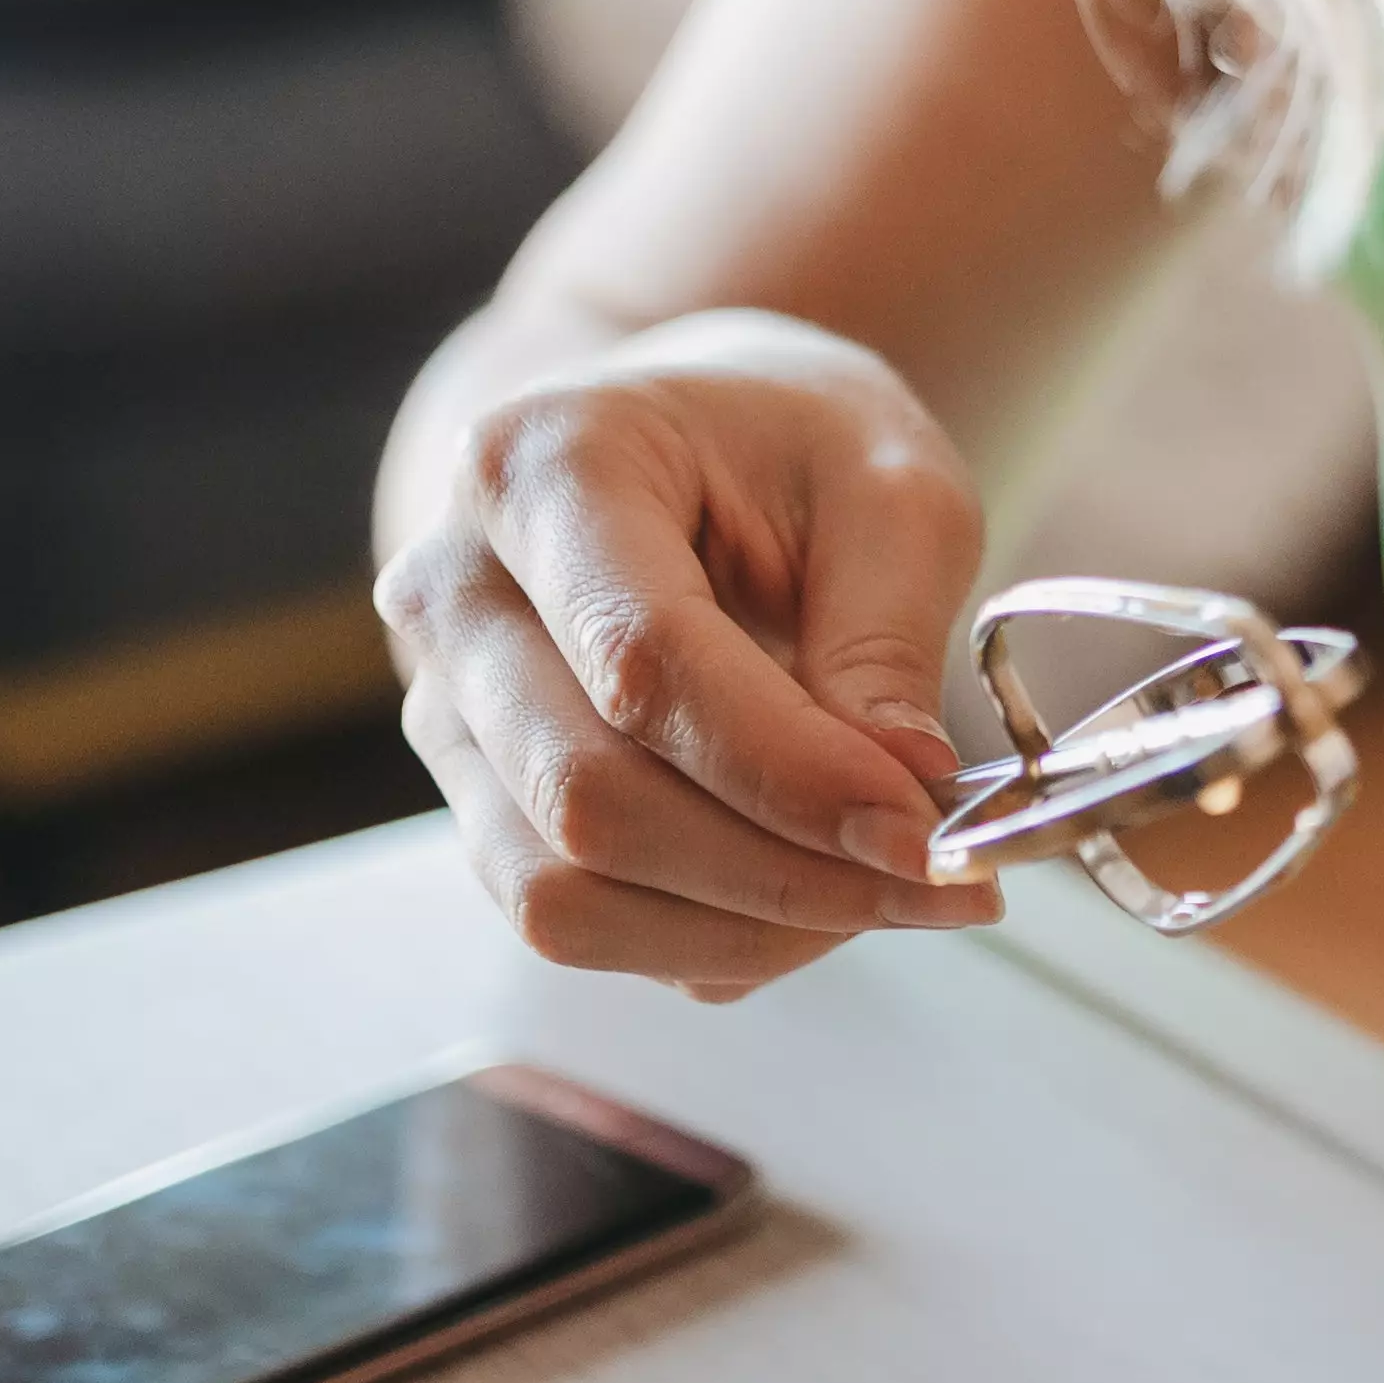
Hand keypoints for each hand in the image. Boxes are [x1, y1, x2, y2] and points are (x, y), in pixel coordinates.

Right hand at [375, 308, 1000, 998]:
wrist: (690, 441)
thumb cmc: (790, 442)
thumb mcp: (888, 484)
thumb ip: (887, 639)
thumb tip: (903, 800)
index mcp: (541, 468)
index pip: (644, 664)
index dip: (790, 773)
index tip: (926, 830)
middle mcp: (455, 592)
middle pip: (590, 799)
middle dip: (781, 872)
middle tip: (938, 881)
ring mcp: (445, 706)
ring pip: (565, 891)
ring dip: (743, 928)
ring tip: (886, 893)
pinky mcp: (473, 795)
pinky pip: (571, 918)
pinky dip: (702, 940)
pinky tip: (812, 897)